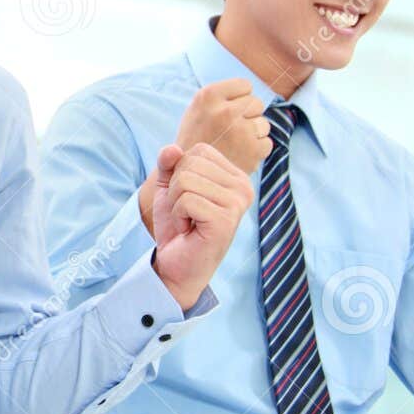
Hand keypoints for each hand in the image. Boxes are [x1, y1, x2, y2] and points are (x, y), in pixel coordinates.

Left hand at [139, 80, 268, 233]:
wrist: (177, 265)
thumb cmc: (178, 226)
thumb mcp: (169, 188)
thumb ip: (169, 164)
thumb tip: (172, 148)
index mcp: (235, 177)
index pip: (199, 150)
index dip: (180, 172)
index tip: (188, 198)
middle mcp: (243, 187)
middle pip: (190, 163)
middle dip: (175, 188)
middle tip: (185, 212)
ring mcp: (237, 203)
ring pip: (185, 180)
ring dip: (175, 204)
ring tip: (187, 221)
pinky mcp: (225, 220)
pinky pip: (186, 200)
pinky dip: (178, 216)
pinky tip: (188, 230)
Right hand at [178, 77, 270, 172]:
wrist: (188, 176)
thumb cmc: (195, 142)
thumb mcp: (197, 110)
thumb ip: (220, 97)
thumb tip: (249, 89)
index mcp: (208, 95)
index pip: (245, 85)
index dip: (239, 99)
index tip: (227, 113)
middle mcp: (225, 111)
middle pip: (256, 103)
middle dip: (248, 116)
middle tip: (231, 131)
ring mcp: (240, 131)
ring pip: (264, 124)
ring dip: (254, 134)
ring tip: (234, 144)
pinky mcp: (252, 150)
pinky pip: (266, 143)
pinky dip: (256, 152)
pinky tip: (239, 156)